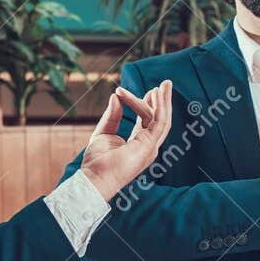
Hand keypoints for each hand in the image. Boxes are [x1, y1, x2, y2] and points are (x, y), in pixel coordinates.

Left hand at [79, 80, 174, 201]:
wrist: (95, 177)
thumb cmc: (97, 162)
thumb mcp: (103, 133)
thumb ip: (112, 115)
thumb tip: (115, 96)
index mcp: (139, 143)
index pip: (146, 120)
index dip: (141, 103)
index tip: (123, 92)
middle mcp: (148, 145)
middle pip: (159, 119)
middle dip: (162, 101)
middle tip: (164, 84)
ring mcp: (150, 146)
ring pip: (162, 119)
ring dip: (164, 101)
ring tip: (164, 84)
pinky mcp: (149, 145)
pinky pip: (158, 122)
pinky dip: (159, 106)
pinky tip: (156, 94)